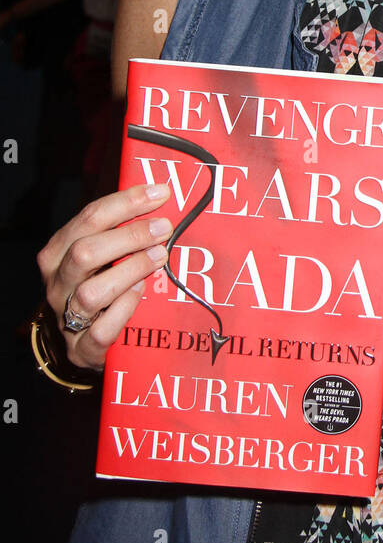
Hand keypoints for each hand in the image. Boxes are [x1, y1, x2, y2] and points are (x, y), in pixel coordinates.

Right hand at [36, 181, 173, 370]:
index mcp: (59, 252)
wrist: (79, 341)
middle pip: (85, 252)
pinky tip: (141, 293)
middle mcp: (58, 283)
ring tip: (159, 258)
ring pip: (91, 292)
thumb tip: (160, 201)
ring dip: (130, 270)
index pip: (89, 218)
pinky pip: (101, 331)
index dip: (126, 202)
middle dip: (130, 236)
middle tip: (164, 228)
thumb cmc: (96, 286)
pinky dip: (124, 310)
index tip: (159, 193)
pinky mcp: (82, 348)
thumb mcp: (100, 256)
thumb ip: (120, 231)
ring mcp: (67, 317)